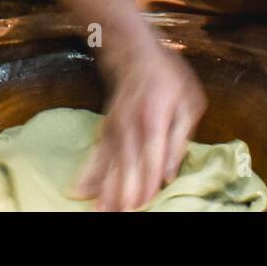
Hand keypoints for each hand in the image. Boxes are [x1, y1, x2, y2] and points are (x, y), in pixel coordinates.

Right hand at [74, 38, 205, 211]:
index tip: (140, 203)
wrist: (134, 51)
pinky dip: (86, 174)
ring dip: (102, 189)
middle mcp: (130, 124)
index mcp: (154, 117)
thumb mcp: (188, 102)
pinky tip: (78, 191)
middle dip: (121, 193)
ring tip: (98, 211)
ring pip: (107, 162)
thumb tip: (170, 174)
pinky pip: (95, 155)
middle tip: (117, 215)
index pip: (150, 154)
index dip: (145, 180)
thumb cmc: (168, 77)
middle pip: (125, 163)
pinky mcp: (105, 129)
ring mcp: (114, 127)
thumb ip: (180, 137)